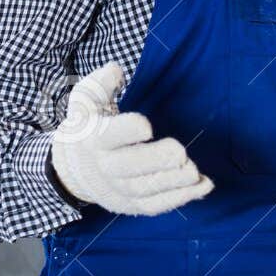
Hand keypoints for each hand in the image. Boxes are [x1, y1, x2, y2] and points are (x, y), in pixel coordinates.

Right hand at [50, 61, 213, 215]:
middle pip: (127, 167)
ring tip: (195, 172)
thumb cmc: (88, 126)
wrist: (71, 169)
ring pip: (143, 190)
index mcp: (93, 138)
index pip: (107, 136)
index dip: (126, 131)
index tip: (147, 127)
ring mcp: (117, 189)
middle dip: (154, 161)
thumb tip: (115, 70)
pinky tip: (204, 185)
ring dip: (172, 182)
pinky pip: (155, 205)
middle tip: (180, 152)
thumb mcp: (86, 100)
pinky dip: (181, 198)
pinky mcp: (131, 204)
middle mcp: (104, 166)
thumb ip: (100, 83)